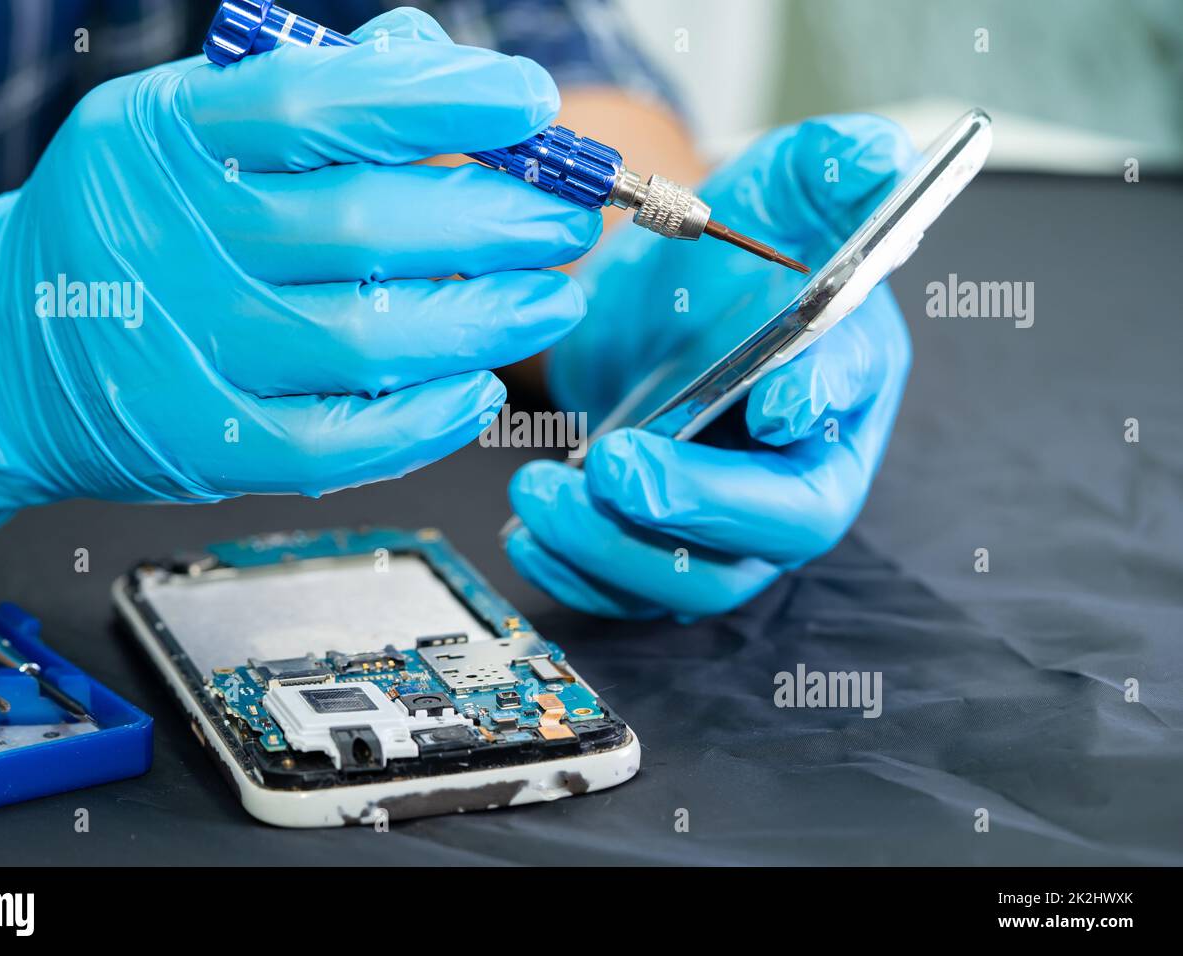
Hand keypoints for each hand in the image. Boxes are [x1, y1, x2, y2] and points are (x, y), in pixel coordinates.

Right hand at [0, 8, 597, 536]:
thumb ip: (307, 91)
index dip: (441, 103)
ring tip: (553, 300)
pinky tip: (479, 391)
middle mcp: (172, 241)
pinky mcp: (207, 443)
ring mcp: (186, 351)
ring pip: (364, 340)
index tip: (531, 105)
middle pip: (362, 227)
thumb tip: (435, 62)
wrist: (9, 344)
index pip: (319, 104)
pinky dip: (421, 421)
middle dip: (494, 222)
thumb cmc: (128, 221)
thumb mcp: (185, 124)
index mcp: (166, 138)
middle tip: (567, 222)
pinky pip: (334, 440)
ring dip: (482, 321)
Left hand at [505, 115, 918, 618]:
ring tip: (539, 492)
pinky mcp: (671, 539)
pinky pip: (638, 590)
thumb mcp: (784, 180)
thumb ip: (836, 162)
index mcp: (852, 368)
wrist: (663, 295)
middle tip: (616, 466)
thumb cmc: (738, 243)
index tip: (772, 401)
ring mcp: (738, 516)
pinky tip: (529, 534)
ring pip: (703, 577)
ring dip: (618, 550)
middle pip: (785, 521)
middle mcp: (808, 459)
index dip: (823, 403)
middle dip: (698, 503)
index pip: (856, 397)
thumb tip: (878, 156)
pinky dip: (582, 575)